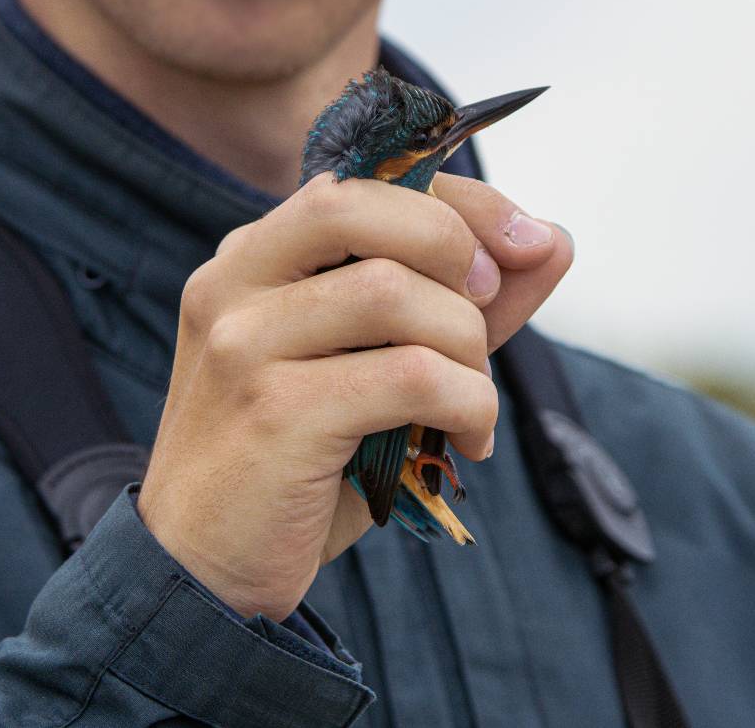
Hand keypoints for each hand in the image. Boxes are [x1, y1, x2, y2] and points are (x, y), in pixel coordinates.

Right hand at [136, 171, 571, 621]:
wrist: (203, 574)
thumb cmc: (297, 461)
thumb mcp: (378, 363)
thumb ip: (458, 299)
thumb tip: (551, 240)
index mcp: (254, 254)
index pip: (364, 179)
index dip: (462, 200)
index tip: (527, 242)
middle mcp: (235, 279)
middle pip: (365, 206)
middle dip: (456, 248)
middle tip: (485, 313)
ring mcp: (244, 342)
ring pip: (395, 291)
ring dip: (468, 346)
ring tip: (472, 400)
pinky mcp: (273, 412)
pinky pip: (409, 375)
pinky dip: (467, 403)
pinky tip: (466, 441)